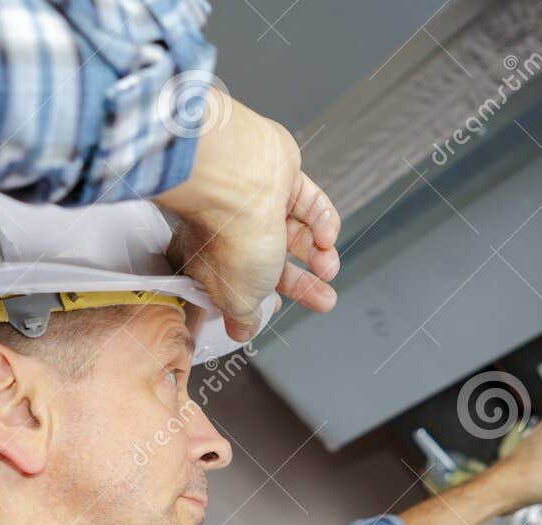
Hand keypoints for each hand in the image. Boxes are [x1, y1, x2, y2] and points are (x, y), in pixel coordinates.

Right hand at [153, 92, 339, 341]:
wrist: (238, 176)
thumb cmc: (231, 236)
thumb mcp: (239, 298)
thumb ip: (244, 318)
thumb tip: (243, 332)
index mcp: (212, 260)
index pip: (239, 284)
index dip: (260, 299)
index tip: (276, 308)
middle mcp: (232, 230)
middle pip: (273, 262)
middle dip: (303, 284)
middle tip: (324, 299)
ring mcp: (257, 201)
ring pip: (295, 232)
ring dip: (318, 254)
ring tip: (328, 267)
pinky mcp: (281, 177)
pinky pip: (309, 203)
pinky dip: (321, 221)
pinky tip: (325, 235)